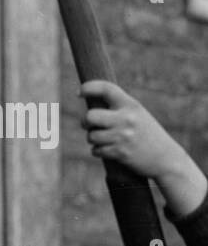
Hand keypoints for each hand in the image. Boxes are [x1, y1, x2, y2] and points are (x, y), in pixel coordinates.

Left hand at [80, 79, 207, 216]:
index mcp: (131, 105)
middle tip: (89, 125)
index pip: (106, 89)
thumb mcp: (138, 115)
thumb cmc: (147, 134)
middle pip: (90, 116)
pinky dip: (99, 151)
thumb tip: (89, 106)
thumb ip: (118, 109)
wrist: (166, 158)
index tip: (79, 92)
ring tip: (105, 140)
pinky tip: (110, 150)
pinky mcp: (120, 152)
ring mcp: (123, 136)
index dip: (89, 87)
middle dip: (85, 122)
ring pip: (91, 136)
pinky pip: (96, 151)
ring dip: (93, 139)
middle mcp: (127, 118)